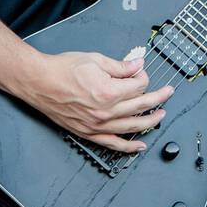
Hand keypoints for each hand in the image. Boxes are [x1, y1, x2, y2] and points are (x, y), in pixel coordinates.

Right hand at [20, 47, 172, 153]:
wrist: (39, 82)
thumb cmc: (62, 69)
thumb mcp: (95, 60)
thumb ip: (120, 66)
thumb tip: (138, 65)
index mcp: (109, 91)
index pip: (138, 86)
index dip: (143, 77)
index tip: (141, 72)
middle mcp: (105, 111)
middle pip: (140, 106)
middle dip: (158, 99)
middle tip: (168, 94)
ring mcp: (97, 125)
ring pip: (131, 126)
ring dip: (149, 122)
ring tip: (160, 117)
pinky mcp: (88, 132)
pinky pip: (112, 144)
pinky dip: (128, 147)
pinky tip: (140, 145)